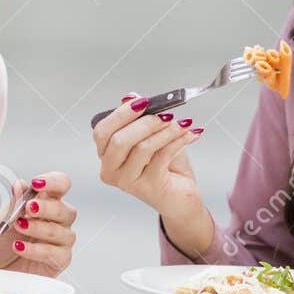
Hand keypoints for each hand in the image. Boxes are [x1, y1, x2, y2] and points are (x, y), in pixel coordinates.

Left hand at [0, 172, 75, 276]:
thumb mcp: (0, 221)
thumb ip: (13, 205)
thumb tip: (20, 185)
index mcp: (46, 203)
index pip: (61, 185)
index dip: (54, 181)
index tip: (37, 183)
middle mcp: (57, 221)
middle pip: (67, 210)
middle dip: (47, 208)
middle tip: (28, 208)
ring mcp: (60, 242)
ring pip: (63, 232)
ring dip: (40, 228)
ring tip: (19, 227)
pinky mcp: (59, 261)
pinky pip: (57, 254)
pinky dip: (37, 249)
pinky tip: (20, 246)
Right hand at [91, 94, 204, 218]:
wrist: (180, 196)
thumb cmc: (165, 166)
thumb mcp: (152, 136)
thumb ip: (139, 117)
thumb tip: (131, 97)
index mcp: (107, 155)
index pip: (102, 132)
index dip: (121, 114)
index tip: (143, 102)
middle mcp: (111, 171)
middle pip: (119, 140)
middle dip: (145, 122)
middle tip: (166, 114)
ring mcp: (128, 181)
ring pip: (142, 147)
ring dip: (166, 131)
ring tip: (183, 124)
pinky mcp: (148, 187)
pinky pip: (162, 156)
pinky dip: (179, 141)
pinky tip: (191, 134)